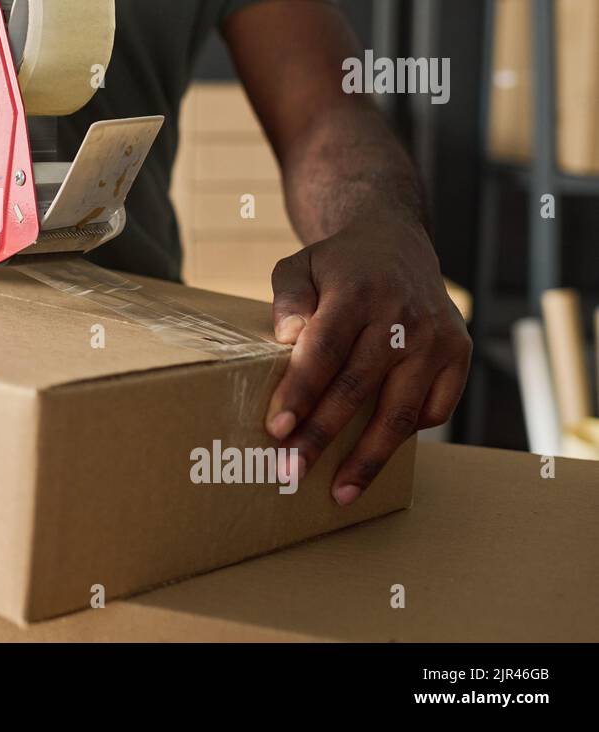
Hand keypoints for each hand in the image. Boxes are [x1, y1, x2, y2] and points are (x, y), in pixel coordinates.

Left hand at [265, 213, 470, 504]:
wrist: (398, 243)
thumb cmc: (337, 266)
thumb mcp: (300, 265)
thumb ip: (287, 297)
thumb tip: (287, 337)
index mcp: (357, 293)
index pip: (324, 350)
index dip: (300, 393)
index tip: (277, 430)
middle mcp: (402, 318)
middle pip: (357, 388)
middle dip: (322, 436)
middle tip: (292, 471)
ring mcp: (436, 339)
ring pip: (400, 411)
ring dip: (368, 457)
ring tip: (339, 492)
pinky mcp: (459, 354)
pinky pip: (435, 410)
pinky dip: (405, 434)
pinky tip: (376, 451)